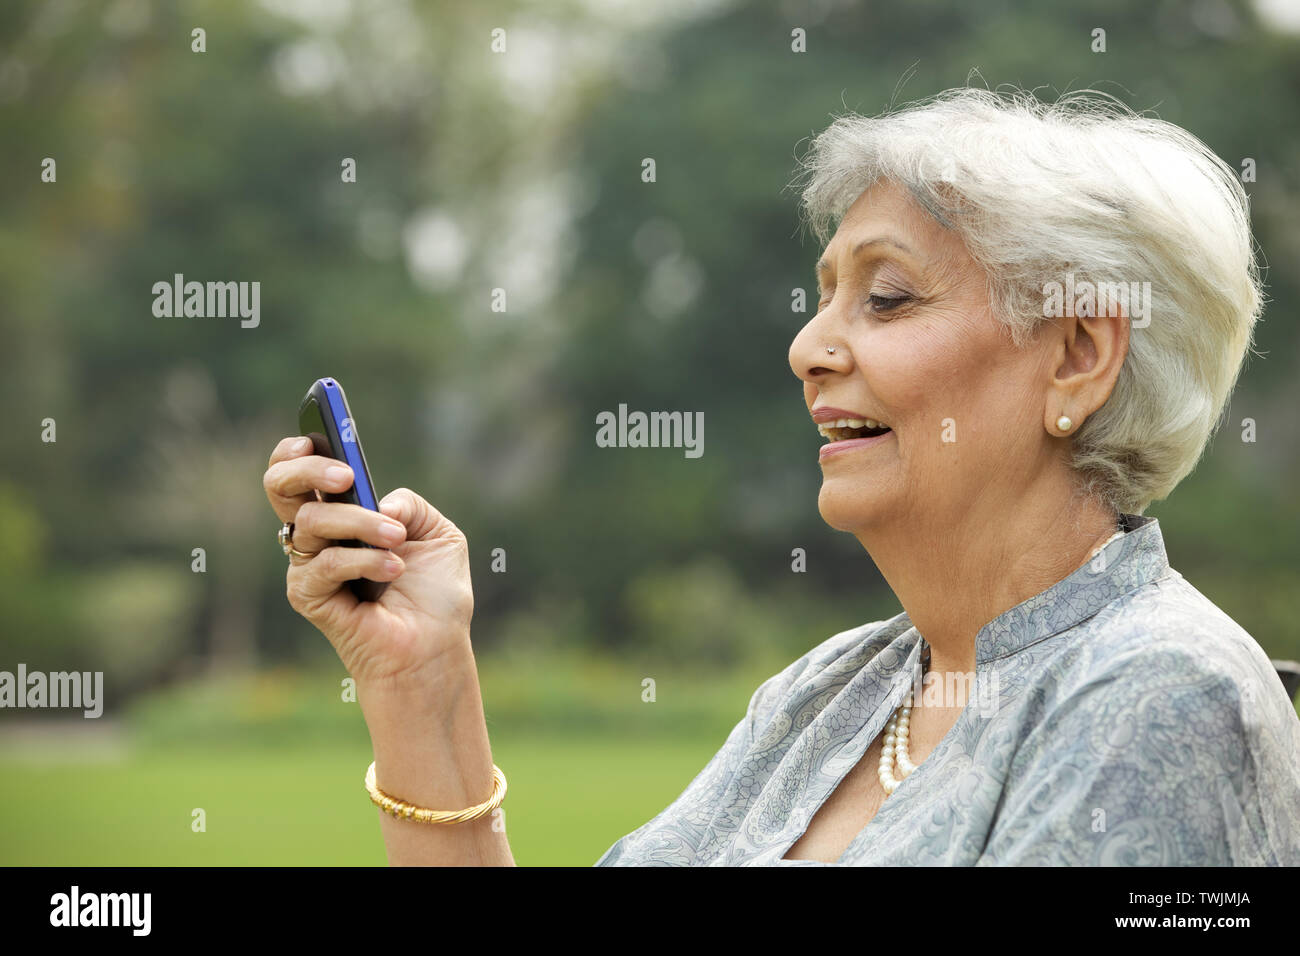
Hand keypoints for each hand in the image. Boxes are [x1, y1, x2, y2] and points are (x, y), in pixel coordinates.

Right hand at [263, 436, 474, 685]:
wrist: (435, 646)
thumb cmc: (434, 593)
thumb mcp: (438, 533)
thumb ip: (411, 505)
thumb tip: (379, 503)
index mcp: (343, 513)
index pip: (300, 472)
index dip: (298, 451)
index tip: (316, 436)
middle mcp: (319, 534)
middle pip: (280, 486)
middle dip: (306, 469)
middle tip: (345, 475)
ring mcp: (309, 564)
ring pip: (313, 520)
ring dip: (362, 524)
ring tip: (397, 540)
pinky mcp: (307, 595)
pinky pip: (325, 562)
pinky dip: (363, 560)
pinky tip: (391, 570)